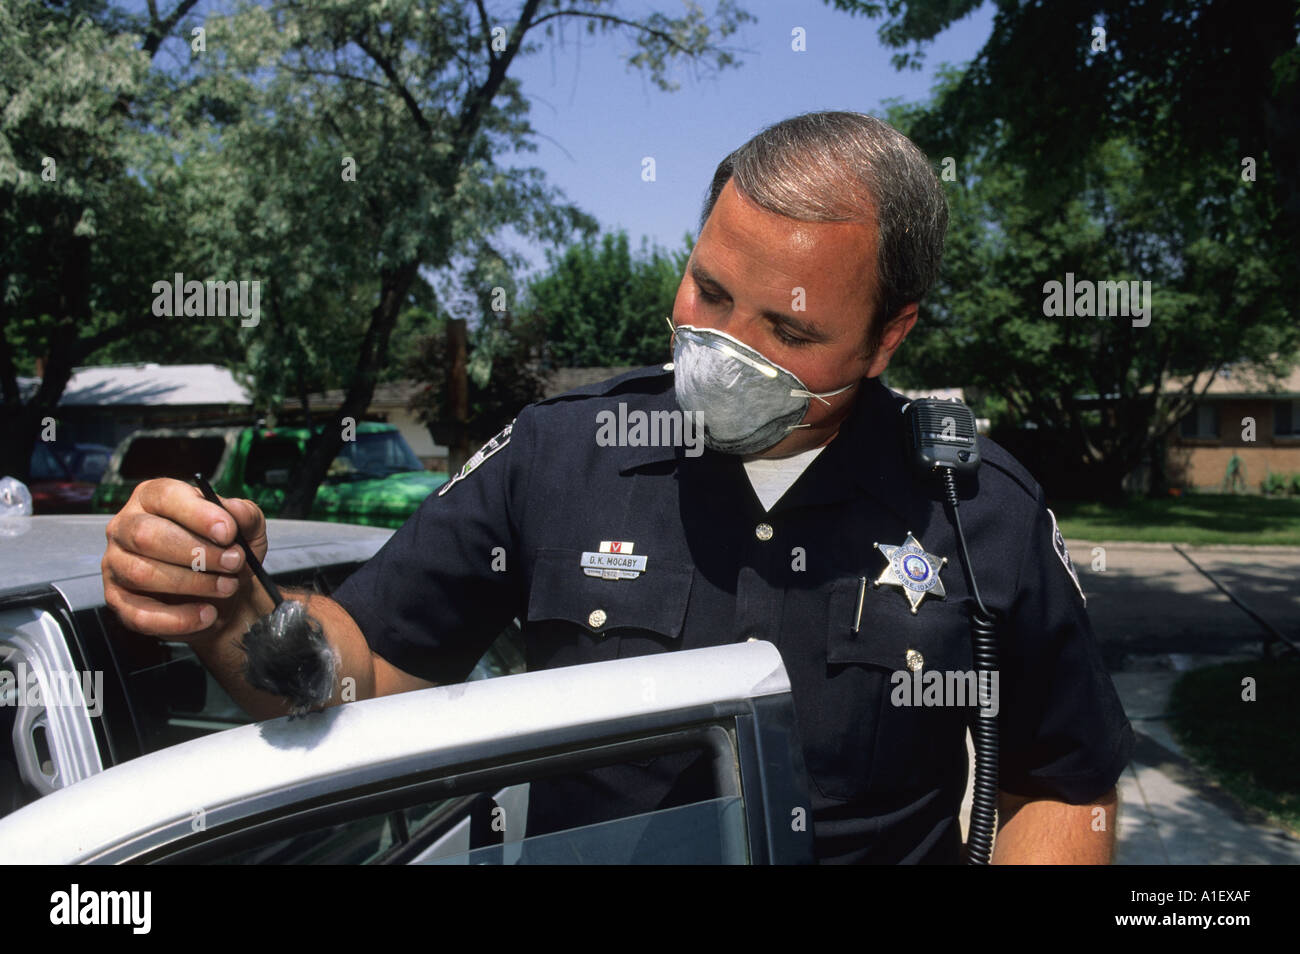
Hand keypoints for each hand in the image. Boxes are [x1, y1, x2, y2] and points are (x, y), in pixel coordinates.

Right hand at [102, 477, 268, 639]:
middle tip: (232, 563)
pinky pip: (140, 614)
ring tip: (226, 587)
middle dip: (197, 552)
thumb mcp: (247, 530)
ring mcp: (116, 564)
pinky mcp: (118, 601)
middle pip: (147, 535)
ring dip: (192, 584)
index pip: (166, 497)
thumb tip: (233, 510)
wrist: (227, 599)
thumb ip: (244, 515)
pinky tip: (206, 614)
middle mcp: (127, 526)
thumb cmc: (227, 555)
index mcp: (154, 497)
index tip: (228, 532)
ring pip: (142, 573)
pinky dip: (179, 618)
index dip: (198, 514)